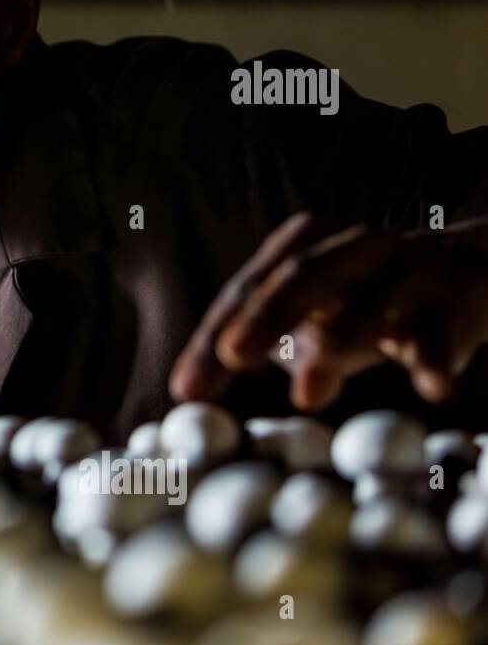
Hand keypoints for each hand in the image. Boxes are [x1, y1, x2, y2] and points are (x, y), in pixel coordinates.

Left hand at [170, 211, 487, 410]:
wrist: (482, 269)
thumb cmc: (382, 301)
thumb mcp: (330, 324)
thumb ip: (295, 352)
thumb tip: (277, 395)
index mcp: (311, 249)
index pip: (250, 289)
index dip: (214, 335)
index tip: (186, 388)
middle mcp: (358, 249)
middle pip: (305, 274)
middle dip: (266, 315)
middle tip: (232, 355)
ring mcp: (413, 266)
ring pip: (375, 300)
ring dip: (344, 337)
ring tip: (308, 390)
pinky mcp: (464, 293)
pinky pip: (446, 327)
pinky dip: (437, 354)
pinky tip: (431, 386)